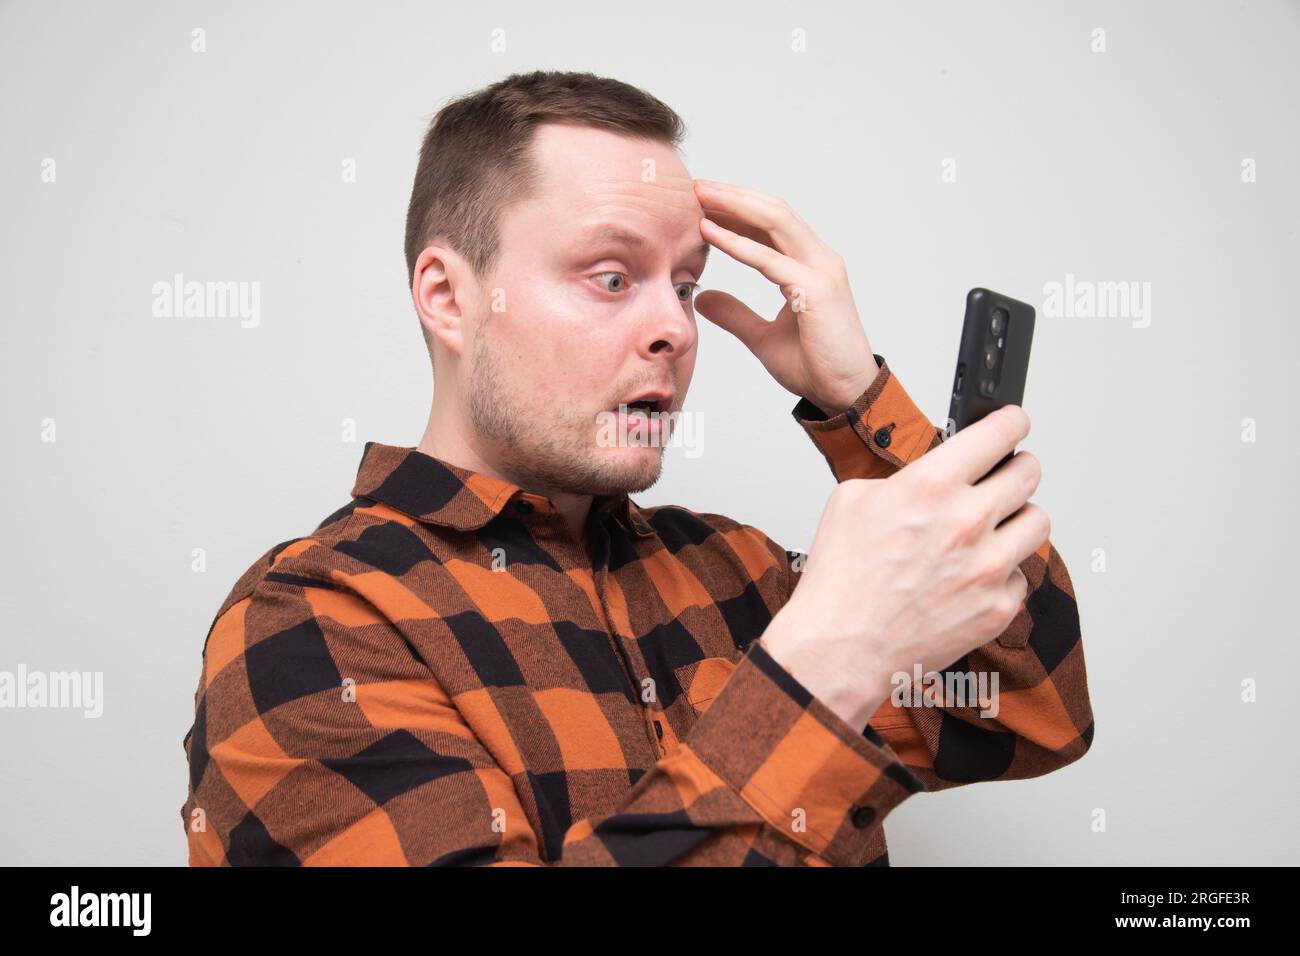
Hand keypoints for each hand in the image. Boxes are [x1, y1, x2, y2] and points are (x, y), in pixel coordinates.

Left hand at [692, 179, 877, 415]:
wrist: (845, 395)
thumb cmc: (814, 365)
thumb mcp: (762, 337)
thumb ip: (736, 315)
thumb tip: (704, 298)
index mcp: (809, 266)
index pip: (772, 224)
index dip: (738, 208)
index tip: (703, 201)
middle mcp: (819, 260)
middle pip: (774, 211)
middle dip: (734, 195)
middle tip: (696, 186)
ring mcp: (821, 271)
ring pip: (776, 221)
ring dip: (735, 206)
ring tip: (700, 197)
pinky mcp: (817, 290)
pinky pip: (771, 260)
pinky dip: (738, 244)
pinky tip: (710, 234)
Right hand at [760, 406, 1048, 732]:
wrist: (841, 647)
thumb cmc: (840, 579)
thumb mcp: (852, 499)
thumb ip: (903, 476)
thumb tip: (933, 471)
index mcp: (931, 486)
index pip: (1001, 432)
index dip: (1012, 421)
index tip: (1013, 424)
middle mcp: (968, 522)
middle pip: (1030, 473)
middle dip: (1017, 468)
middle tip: (1003, 475)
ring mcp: (988, 567)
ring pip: (1038, 521)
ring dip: (1017, 518)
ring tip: (992, 527)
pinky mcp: (998, 607)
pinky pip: (1021, 574)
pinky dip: (1002, 572)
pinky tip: (971, 576)